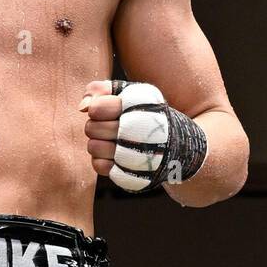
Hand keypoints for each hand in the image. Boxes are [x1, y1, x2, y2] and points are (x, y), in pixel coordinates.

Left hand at [79, 79, 207, 192]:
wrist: (183, 146)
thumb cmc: (146, 114)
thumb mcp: (130, 93)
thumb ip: (102, 89)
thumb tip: (83, 107)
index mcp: (145, 105)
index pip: (100, 107)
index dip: (96, 108)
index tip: (101, 110)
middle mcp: (147, 131)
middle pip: (93, 128)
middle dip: (93, 126)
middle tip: (103, 126)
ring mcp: (144, 156)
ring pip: (96, 148)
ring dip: (96, 144)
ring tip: (108, 140)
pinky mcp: (138, 177)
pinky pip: (103, 168)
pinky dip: (102, 162)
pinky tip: (114, 156)